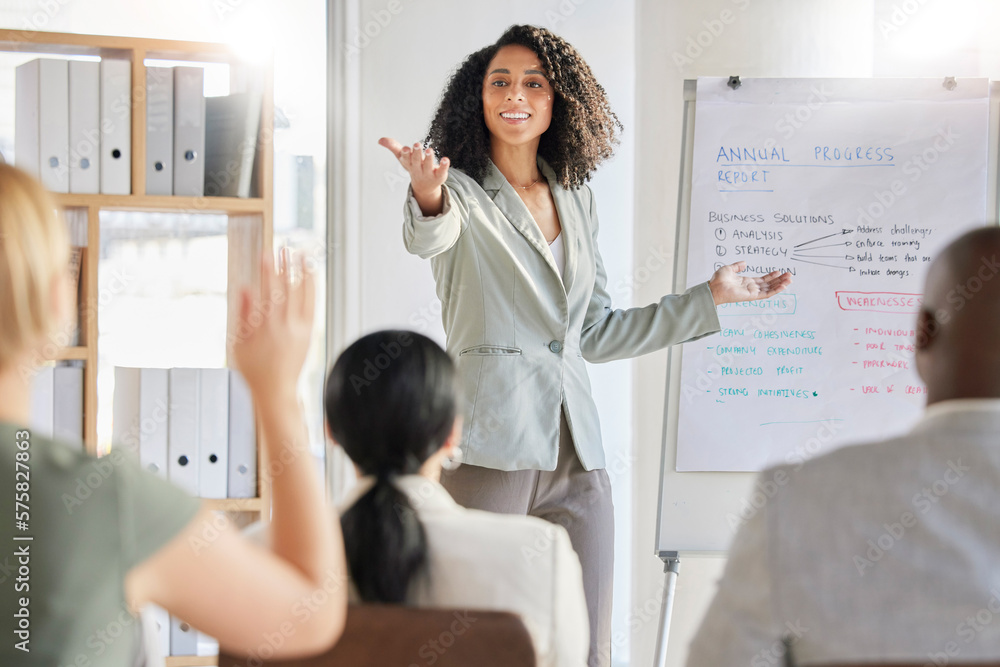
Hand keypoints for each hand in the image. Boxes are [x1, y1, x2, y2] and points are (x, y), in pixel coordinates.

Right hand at [231, 249, 315, 395]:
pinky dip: (312, 290)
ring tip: (303, 255)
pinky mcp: (310, 334)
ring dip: (303, 274)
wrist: (276, 391)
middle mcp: (286, 326)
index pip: (268, 291)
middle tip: (284, 246)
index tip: (267, 253)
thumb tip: (245, 288)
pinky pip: (312, 306)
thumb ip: (243, 313)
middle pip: (288, 289)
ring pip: (305, 296)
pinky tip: (310, 278)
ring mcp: (301, 330)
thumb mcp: (239, 343)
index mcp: (266, 327)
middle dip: (286, 266)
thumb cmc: (254, 369)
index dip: (268, 270)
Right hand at [379, 137, 449, 214]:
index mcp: (409, 163)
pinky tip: (445, 160)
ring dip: (429, 158)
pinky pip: (441, 171)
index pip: (406, 158)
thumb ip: (393, 147)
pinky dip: (443, 166)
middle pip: (416, 161)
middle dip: (416, 153)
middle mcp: (418, 169)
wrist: (425, 186)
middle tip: (417, 145)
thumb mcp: (402, 157)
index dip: (405, 153)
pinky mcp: (439, 175)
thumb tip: (380, 140)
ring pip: (428, 165)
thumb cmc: (413, 167)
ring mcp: (429, 173)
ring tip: (429, 150)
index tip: (405, 148)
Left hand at [708, 262, 791, 304]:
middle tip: (789, 275)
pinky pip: (766, 294)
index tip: (779, 272)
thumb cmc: (718, 280)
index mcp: (746, 282)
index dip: (771, 276)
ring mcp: (751, 292)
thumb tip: (744, 263)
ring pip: (770, 289)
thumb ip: (737, 266)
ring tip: (789, 280)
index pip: (762, 280)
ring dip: (780, 285)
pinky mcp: (751, 296)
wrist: (713, 287)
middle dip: (779, 280)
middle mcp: (750, 288)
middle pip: (769, 284)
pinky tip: (783, 286)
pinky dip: (775, 290)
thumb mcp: (728, 269)